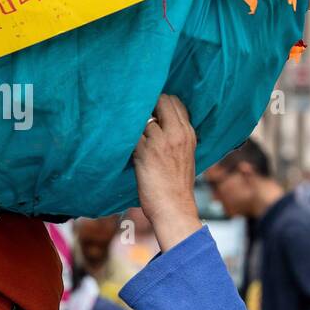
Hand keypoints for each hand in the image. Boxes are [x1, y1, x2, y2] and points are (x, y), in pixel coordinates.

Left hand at [132, 95, 201, 251]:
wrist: (174, 208)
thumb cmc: (176, 186)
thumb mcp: (185, 155)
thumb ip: (175, 137)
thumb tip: (158, 124)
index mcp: (188, 133)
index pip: (174, 101)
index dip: (160, 102)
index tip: (150, 112)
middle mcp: (177, 133)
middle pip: (160, 100)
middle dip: (146, 105)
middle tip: (136, 119)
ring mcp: (161, 140)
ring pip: (143, 115)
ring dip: (133, 121)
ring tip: (126, 132)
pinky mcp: (145, 151)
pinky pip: (131, 132)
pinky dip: (124, 134)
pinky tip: (120, 143)